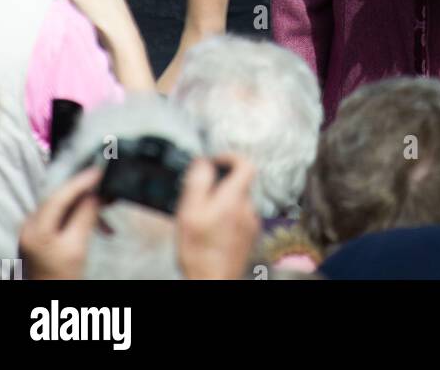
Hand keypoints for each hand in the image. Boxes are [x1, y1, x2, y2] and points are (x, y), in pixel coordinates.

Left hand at [19, 166, 101, 279]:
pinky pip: (60, 216)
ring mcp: (32, 231)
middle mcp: (29, 225)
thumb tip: (95, 192)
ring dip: (83, 204)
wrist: (48, 298)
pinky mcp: (39, 236)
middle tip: (106, 185)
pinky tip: (94, 221)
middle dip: (84, 191)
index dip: (81, 181)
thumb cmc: (62, 279)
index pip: (59, 195)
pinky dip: (77, 215)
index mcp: (35, 229)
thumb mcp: (78, 247)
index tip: (100, 171)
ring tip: (105, 204)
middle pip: (59, 198)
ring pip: (61, 206)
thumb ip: (85, 216)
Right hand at [175, 154, 259, 280]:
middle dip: (221, 184)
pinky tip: (213, 230)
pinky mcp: (249, 236)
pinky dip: (228, 217)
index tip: (216, 161)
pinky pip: (240, 216)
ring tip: (204, 217)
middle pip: (240, 183)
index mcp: (233, 198)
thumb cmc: (199, 253)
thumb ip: (198, 182)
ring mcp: (251, 223)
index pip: (245, 163)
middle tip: (201, 196)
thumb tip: (203, 162)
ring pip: (238, 201)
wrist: (212, 282)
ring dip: (223, 202)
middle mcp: (247, 208)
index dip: (230, 156)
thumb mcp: (189, 213)